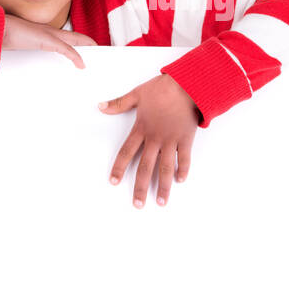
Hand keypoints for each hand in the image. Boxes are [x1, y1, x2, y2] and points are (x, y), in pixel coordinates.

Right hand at [2, 14, 96, 67]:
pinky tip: (82, 65)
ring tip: (97, 54)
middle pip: (75, 36)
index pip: (64, 36)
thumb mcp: (14, 44)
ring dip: (87, 47)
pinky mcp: (47, 41)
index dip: (76, 40)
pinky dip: (75, 57)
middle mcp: (48, 31)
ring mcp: (49, 35)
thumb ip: (19, 47)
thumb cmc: (3, 34)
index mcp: (42, 31)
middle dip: (87, 42)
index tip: (83, 47)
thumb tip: (15, 56)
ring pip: (75, 41)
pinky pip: (67, 50)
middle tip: (98, 49)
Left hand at [99, 74, 201, 206]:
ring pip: (165, 168)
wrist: (188, 84)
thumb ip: (119, 104)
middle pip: (145, 167)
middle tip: (137, 204)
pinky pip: (184, 158)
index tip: (113, 182)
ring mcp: (171, 140)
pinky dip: (183, 169)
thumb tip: (100, 107)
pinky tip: (180, 181)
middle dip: (140, 187)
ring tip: (161, 202)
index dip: (118, 168)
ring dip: (163, 186)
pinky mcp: (186, 139)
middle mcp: (155, 138)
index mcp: (141, 129)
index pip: (126, 152)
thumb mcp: (137, 94)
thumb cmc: (162, 88)